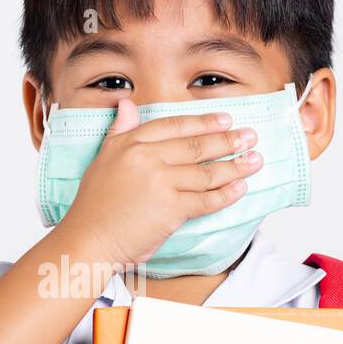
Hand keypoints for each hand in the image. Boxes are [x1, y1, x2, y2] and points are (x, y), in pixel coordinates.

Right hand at [58, 103, 262, 267]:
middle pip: (196, 146)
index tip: (225, 119)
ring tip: (254, 161)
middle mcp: (146, 158)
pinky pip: (206, 199)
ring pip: (206, 172)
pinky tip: (240, 188)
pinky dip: (226, 194)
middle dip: (228, 140)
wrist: (88, 240)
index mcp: (130, 143)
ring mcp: (160, 182)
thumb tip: (127, 104)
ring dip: (235, 166)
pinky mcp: (171, 209)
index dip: (204, 122)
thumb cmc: (94, 206)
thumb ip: (120, 131)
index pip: (175, 126)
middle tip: (250, 136)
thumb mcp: (103, 159)